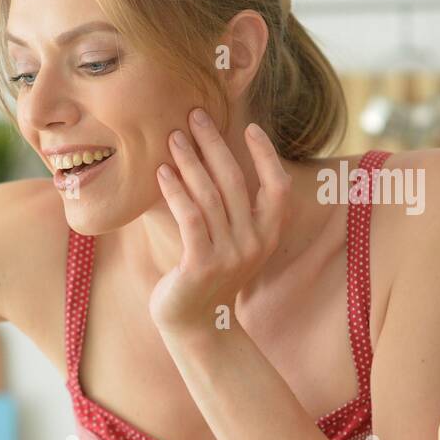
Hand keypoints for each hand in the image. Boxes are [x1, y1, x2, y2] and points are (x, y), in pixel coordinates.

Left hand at [148, 109, 290, 338]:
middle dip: (213, 144)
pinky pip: (190, 217)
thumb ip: (234, 211)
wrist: (195, 325)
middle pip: (235, 182)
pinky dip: (176, 191)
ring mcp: (230, 255)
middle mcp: (255, 243)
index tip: (248, 127)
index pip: (277, 186)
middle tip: (194, 115)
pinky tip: (161, 172)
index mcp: (269, 235)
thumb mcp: (231, 243)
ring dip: (189, 161)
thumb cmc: (208, 276)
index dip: (266, 155)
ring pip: (209, 196)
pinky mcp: (202, 264)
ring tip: (172, 138)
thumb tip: (217, 161)